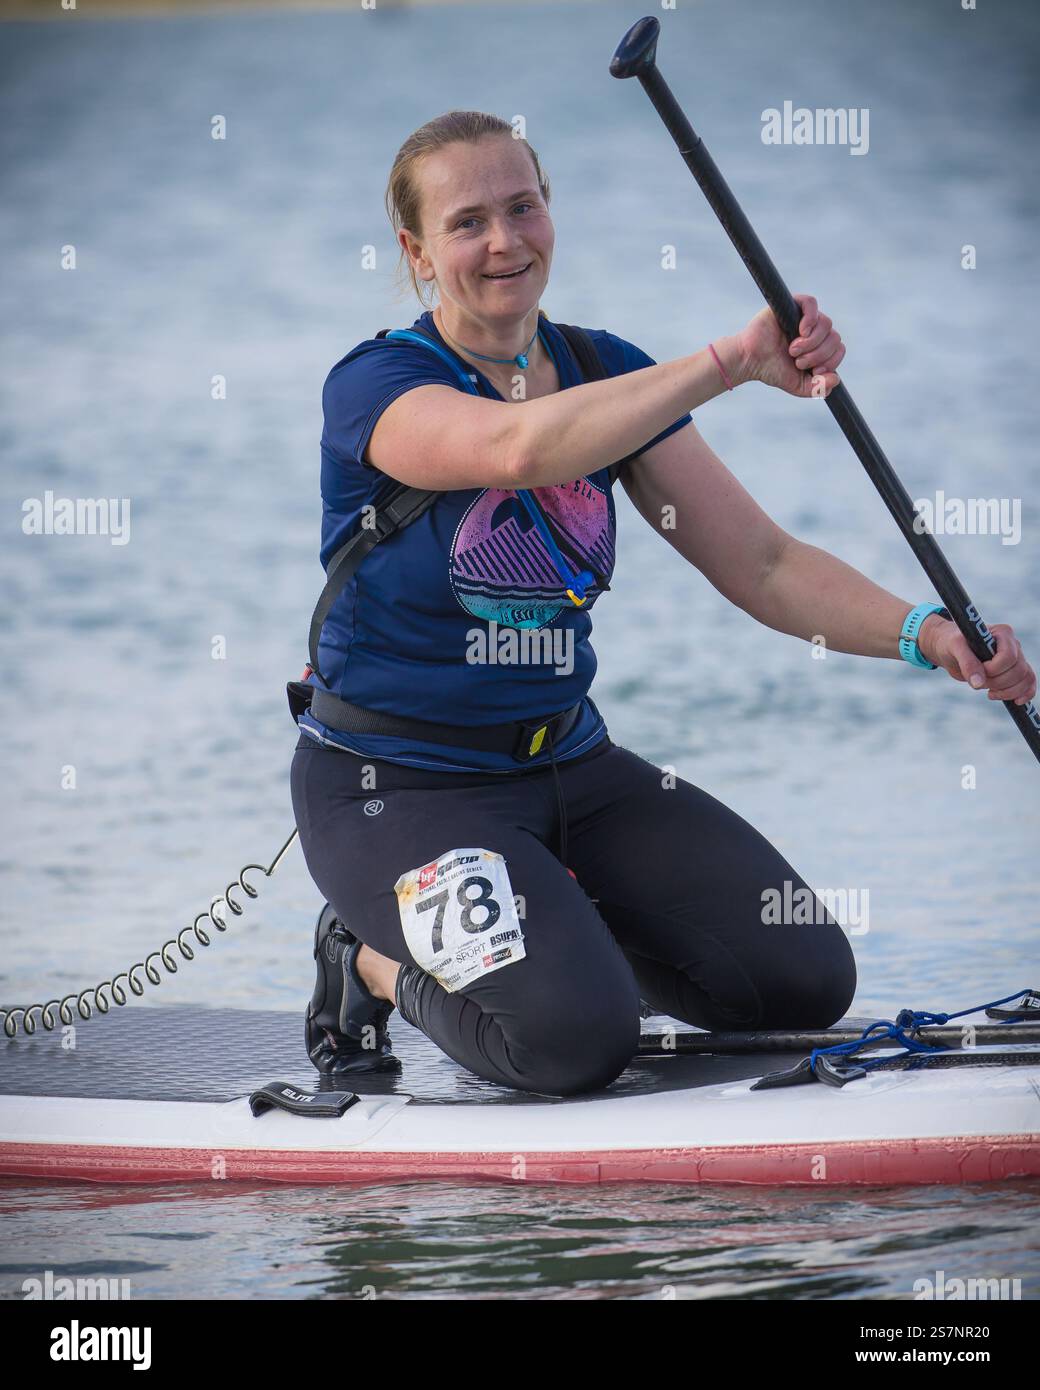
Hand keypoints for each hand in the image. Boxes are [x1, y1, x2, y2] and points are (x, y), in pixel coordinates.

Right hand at [737, 294, 845, 398]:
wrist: (750, 361)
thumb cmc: (772, 370)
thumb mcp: (799, 386)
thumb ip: (819, 388)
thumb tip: (836, 379)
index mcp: (819, 346)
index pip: (839, 349)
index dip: (830, 361)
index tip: (814, 371)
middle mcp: (814, 330)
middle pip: (834, 337)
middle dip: (818, 354)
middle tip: (798, 361)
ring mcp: (804, 317)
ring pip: (826, 324)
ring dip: (811, 342)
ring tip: (793, 349)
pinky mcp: (792, 305)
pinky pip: (811, 303)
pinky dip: (811, 318)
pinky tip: (802, 331)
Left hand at [919, 617, 1036, 705]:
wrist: (951, 650)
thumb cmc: (952, 644)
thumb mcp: (955, 648)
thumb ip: (967, 663)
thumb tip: (978, 684)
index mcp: (1002, 632)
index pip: (1008, 657)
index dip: (993, 670)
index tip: (978, 671)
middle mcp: (1014, 645)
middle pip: (1018, 671)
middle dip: (997, 682)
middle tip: (978, 683)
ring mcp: (1017, 659)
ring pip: (1026, 679)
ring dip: (1007, 692)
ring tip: (989, 693)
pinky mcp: (1015, 672)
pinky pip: (1029, 684)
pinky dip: (1025, 694)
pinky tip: (1015, 701)